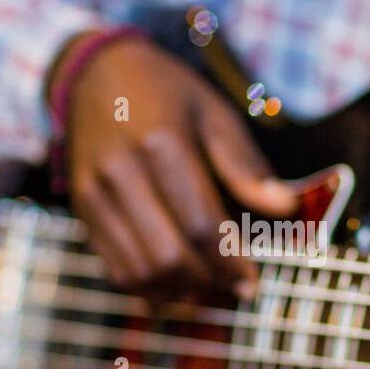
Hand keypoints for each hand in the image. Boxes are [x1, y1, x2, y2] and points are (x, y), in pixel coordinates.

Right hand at [62, 34, 295, 299]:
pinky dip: (148, 288)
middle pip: (168, 256)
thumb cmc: (167, 94)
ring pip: (139, 271)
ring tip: (207, 290)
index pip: (201, 225)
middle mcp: (122, 172)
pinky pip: (115, 268)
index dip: (230, 263)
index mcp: (162, 144)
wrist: (97, 75)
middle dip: (207, 283)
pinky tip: (174, 284)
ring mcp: (96, 194)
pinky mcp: (82, 210)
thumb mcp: (214, 114)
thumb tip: (286, 207)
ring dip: (178, 293)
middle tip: (233, 289)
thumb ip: (246, 165)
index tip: (252, 282)